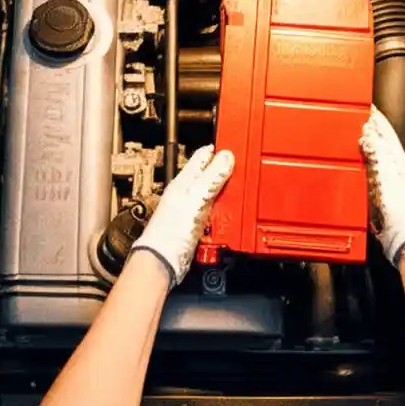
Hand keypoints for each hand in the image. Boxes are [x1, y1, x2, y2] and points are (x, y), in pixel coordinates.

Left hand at [131, 145, 234, 286]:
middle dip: (225, 171)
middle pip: (209, 175)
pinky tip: (228, 215)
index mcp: (184, 181)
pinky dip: (222, 212)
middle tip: (241, 168)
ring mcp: (190, 210)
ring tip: (237, 190)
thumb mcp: (196, 198)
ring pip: (212, 194)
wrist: (163, 261)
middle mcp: (186, 193)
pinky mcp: (195, 226)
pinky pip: (213, 213)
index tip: (232, 144)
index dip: (218, 150)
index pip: (203, 156)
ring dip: (224, 193)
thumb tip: (226, 156)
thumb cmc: (170, 232)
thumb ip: (212, 177)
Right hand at [360, 105, 404, 264]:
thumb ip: (377, 152)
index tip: (367, 107)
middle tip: (357, 118)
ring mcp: (391, 183)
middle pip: (381, 143)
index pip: (387, 132)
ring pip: (376, 157)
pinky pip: (370, 174)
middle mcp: (397, 169)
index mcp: (399, 161)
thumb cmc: (402, 209)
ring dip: (366, 146)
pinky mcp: (383, 196)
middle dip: (370, 130)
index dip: (376, 118)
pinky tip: (357, 168)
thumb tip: (368, 131)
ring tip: (354, 138)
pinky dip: (363, 166)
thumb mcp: (388, 175)